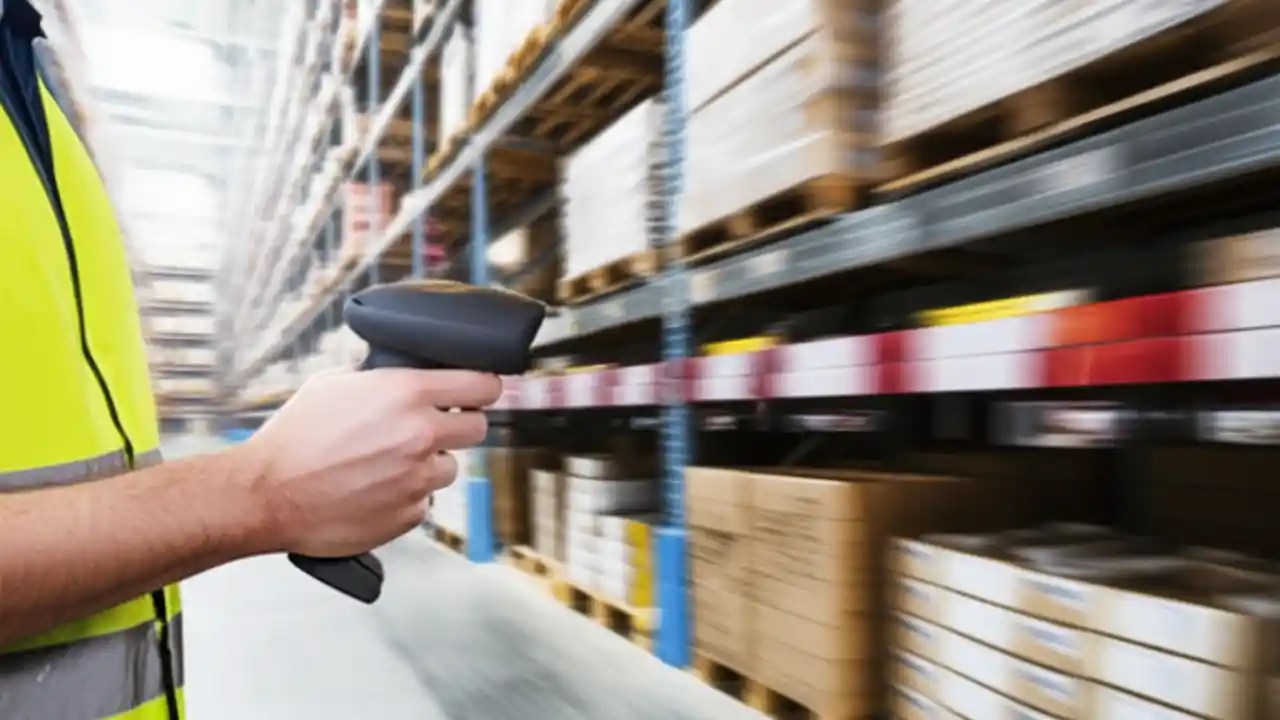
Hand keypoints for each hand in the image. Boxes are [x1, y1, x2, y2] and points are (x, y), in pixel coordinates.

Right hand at [237, 368, 500, 556]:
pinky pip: (424, 500)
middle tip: (433, 428)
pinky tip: (373, 489)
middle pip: (478, 427)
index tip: (481, 391)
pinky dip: (406, 496)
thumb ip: (379, 377)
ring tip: (386, 464)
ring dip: (428, 464)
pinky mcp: (409, 513)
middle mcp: (421, 434)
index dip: (484, 388)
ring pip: (449, 467)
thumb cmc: (293, 438)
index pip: (483, 385)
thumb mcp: (334, 383)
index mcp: (407, 393)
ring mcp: (418, 478)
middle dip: (459, 425)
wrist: (265, 494)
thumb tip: (402, 374)